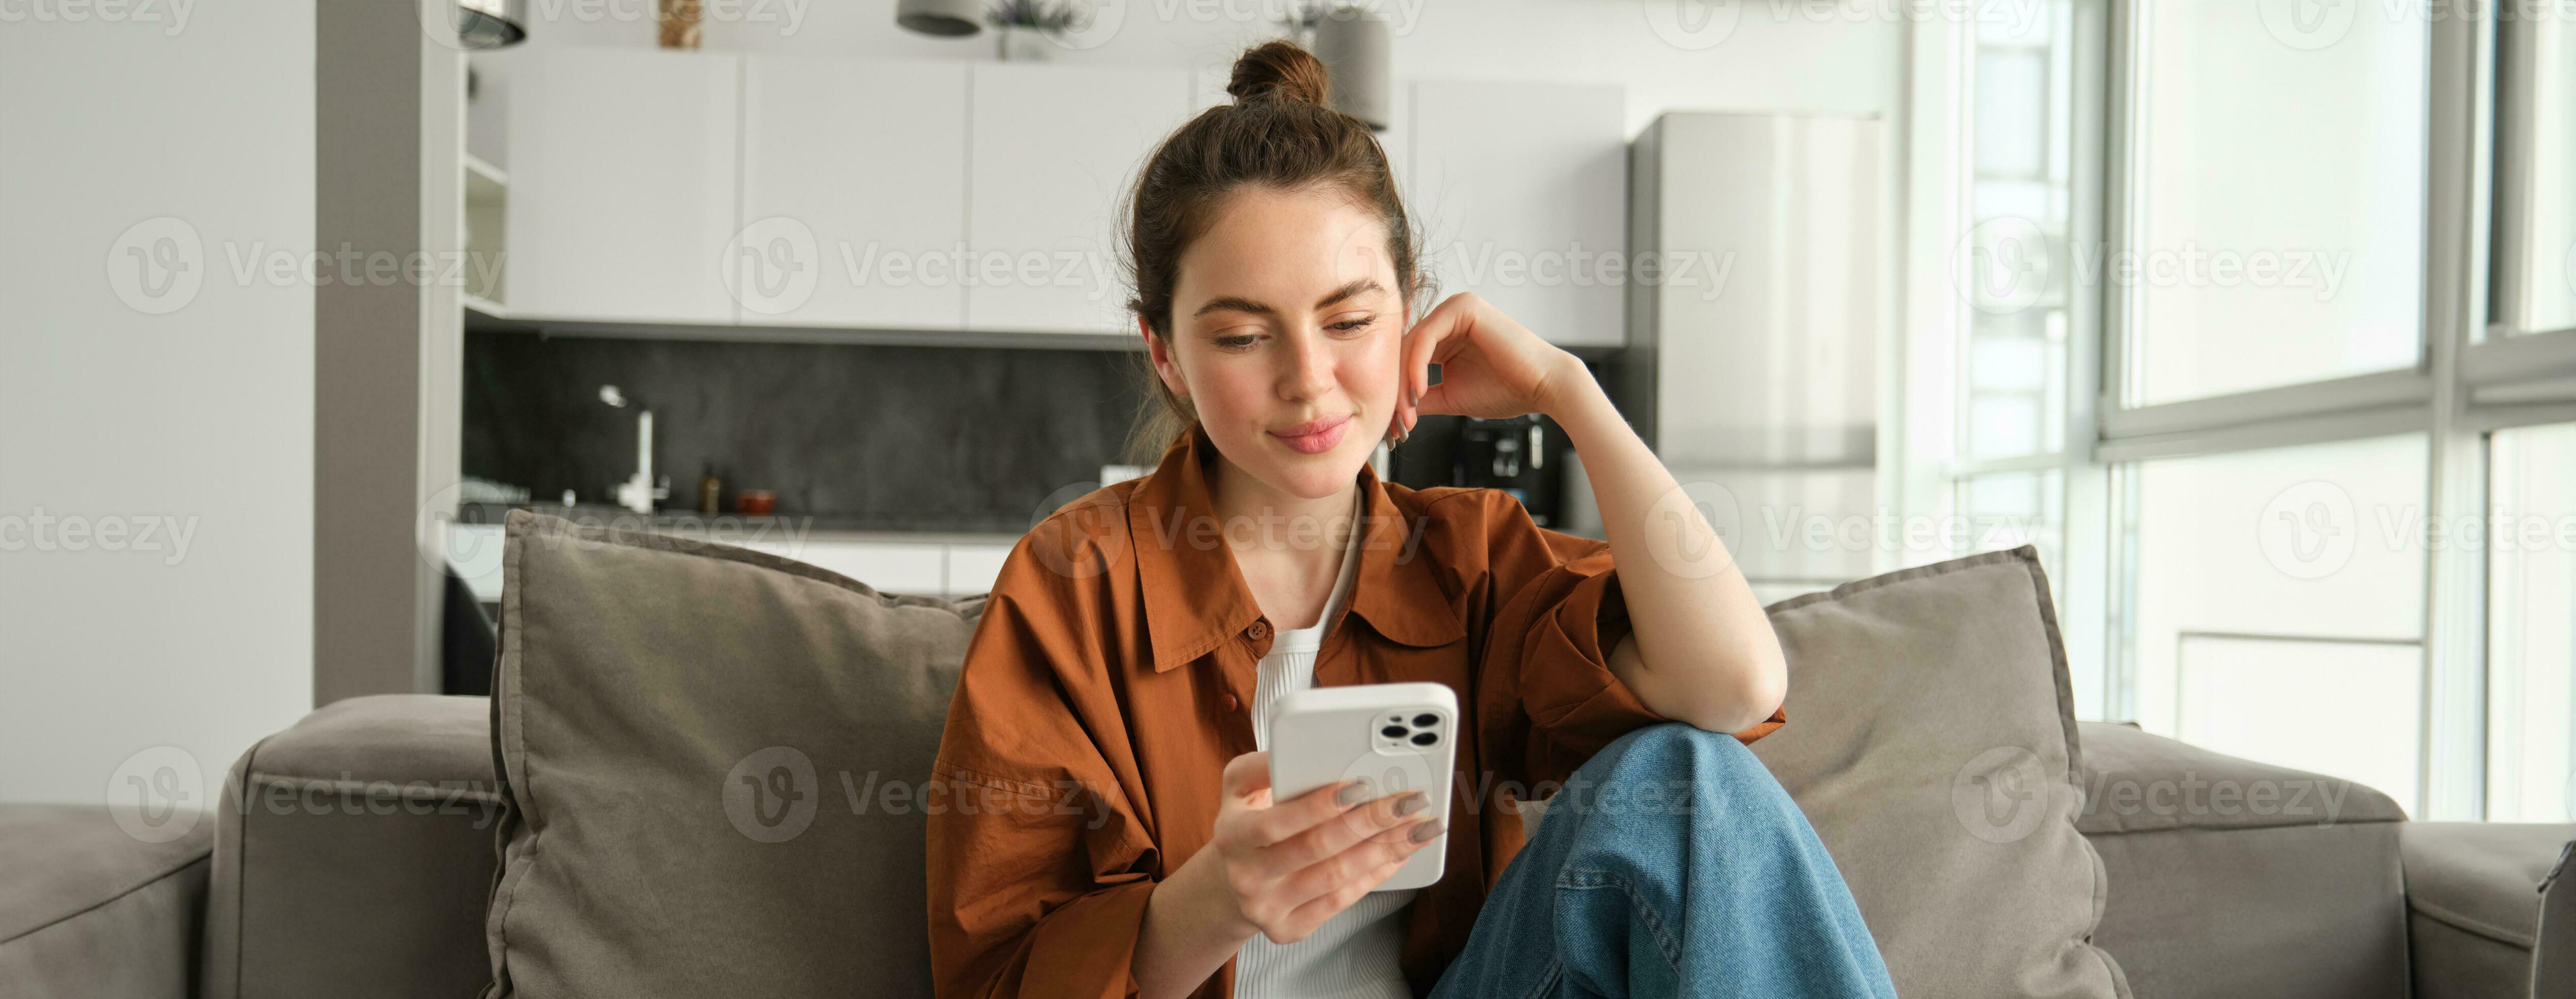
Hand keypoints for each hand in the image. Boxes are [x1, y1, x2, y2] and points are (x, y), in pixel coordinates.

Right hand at [1205, 750, 1443, 944]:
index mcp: (1232, 835)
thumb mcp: (1238, 788)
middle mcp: (1248, 876)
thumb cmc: (1246, 823)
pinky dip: (1376, 874)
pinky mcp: (1291, 928)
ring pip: (1337, 877)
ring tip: (1420, 826)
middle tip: (1411, 800)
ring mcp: (1269, 907)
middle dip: (1371, 822)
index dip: (1320, 805)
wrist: (1231, 885)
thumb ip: (1262, 766)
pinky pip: (1342, 901)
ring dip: (1386, 849)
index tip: (1361, 785)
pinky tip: (1400, 853)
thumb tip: (1301, 750)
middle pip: (1317, 849)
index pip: (1278, 821)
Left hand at [1392, 292, 1592, 438]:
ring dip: (1402, 383)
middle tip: (1396, 424)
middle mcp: (1447, 317)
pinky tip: (1418, 391)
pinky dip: (1416, 367)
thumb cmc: (1505, 390)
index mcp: (1445, 334)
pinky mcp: (1463, 307)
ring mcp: (1455, 308)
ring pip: (1410, 345)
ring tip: (1407, 414)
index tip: (1394, 425)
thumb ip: (1419, 396)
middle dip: (1395, 390)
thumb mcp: (1450, 395)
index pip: (1406, 358)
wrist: (1544, 388)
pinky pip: (1425, 337)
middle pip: (1403, 351)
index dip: (1395, 391)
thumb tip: (1389, 411)